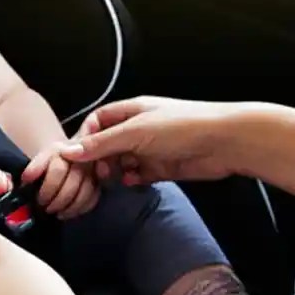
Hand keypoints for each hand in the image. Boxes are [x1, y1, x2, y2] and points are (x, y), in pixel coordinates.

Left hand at [22, 145, 99, 219]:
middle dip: (57, 200)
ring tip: (56, 213)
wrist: (70, 155)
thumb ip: (34, 167)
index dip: (47, 188)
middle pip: (72, 183)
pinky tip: (68, 213)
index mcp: (64, 150)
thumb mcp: (41, 159)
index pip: (57, 170)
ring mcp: (93, 170)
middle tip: (46, 208)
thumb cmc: (52, 160)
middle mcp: (82, 157)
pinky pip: (93, 198)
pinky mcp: (100, 183)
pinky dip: (80, 209)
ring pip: (85, 192)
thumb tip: (26, 179)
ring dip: (69, 207)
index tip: (38, 199)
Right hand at [64, 96, 257, 185]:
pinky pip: (138, 175)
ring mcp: (150, 148)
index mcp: (131, 111)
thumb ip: (103, 144)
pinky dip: (132, 179)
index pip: (97, 122)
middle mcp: (139, 129)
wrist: (224, 142)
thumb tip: (69, 151)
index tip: (74, 157)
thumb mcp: (136, 132)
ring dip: (114, 171)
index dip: (84, 138)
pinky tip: (132, 182)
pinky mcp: (162, 167)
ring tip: (111, 179)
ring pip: (121, 162)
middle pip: (107, 144)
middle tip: (94, 173)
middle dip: (97, 159)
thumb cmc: (184, 126)